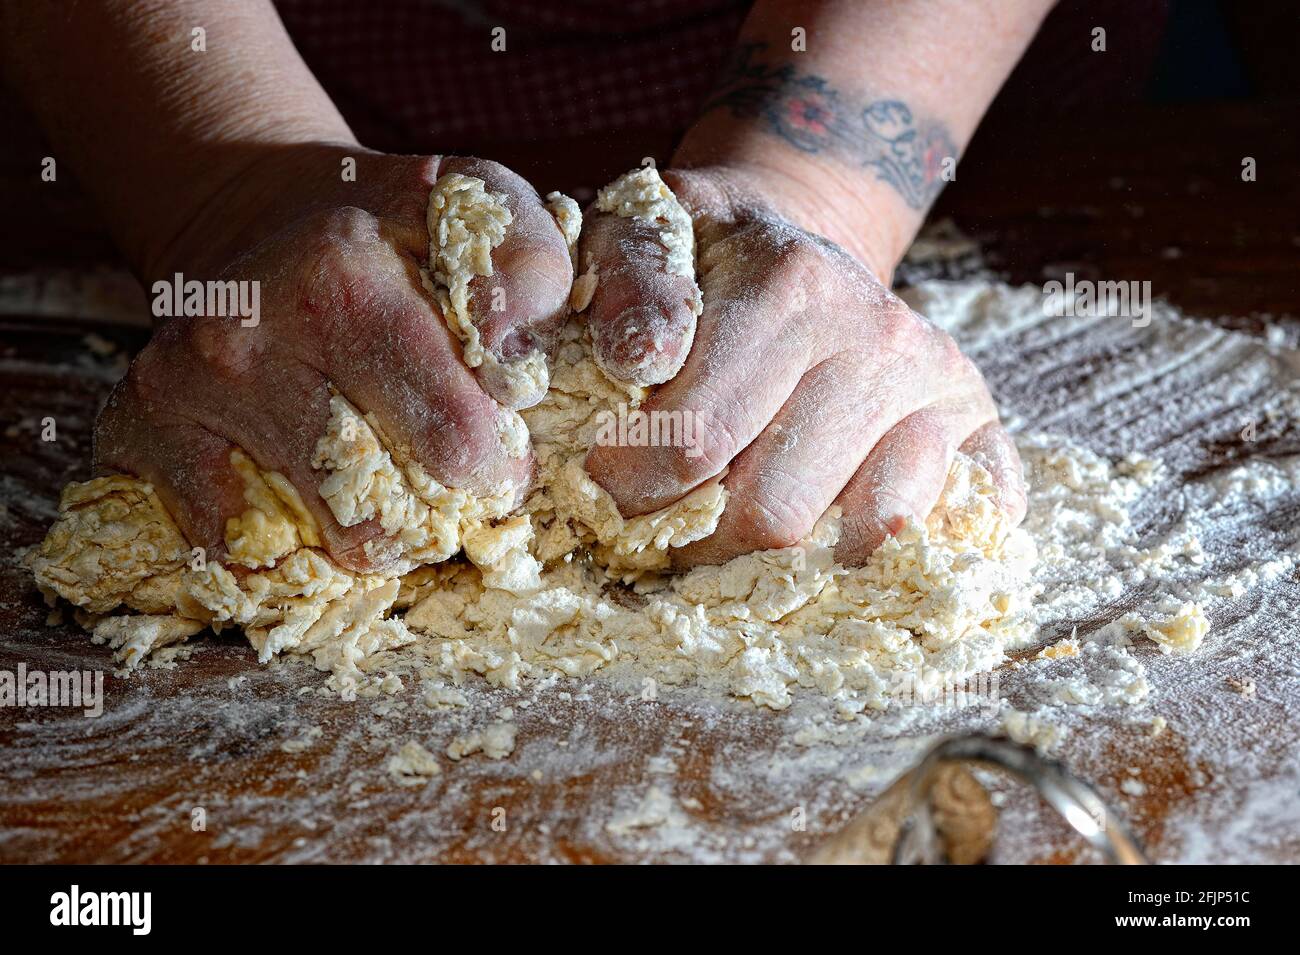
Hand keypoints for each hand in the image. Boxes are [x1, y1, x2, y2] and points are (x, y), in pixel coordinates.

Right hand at [95, 147, 572, 572]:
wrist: (253, 216)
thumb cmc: (383, 232)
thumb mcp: (469, 207)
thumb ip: (524, 260)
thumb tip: (519, 355)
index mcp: (340, 275)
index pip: (453, 439)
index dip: (496, 465)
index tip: (497, 449)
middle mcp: (248, 335)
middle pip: (385, 515)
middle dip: (436, 511)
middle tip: (442, 475)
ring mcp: (186, 390)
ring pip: (322, 546)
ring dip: (375, 533)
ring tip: (386, 479)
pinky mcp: (138, 431)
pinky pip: (237, 554)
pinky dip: (291, 547)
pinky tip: (311, 493)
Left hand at [581, 164, 1025, 566]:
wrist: (794, 247)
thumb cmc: (700, 256)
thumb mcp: (638, 232)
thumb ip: (624, 281)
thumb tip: (640, 358)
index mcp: (790, 288)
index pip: (695, 444)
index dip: (631, 490)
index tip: (605, 488)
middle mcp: (880, 338)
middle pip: (774, 513)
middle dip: (698, 540)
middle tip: (666, 522)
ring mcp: (940, 388)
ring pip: (858, 541)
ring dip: (782, 564)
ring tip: (735, 528)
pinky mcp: (979, 430)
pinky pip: (951, 533)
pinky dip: (891, 560)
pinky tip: (828, 542)